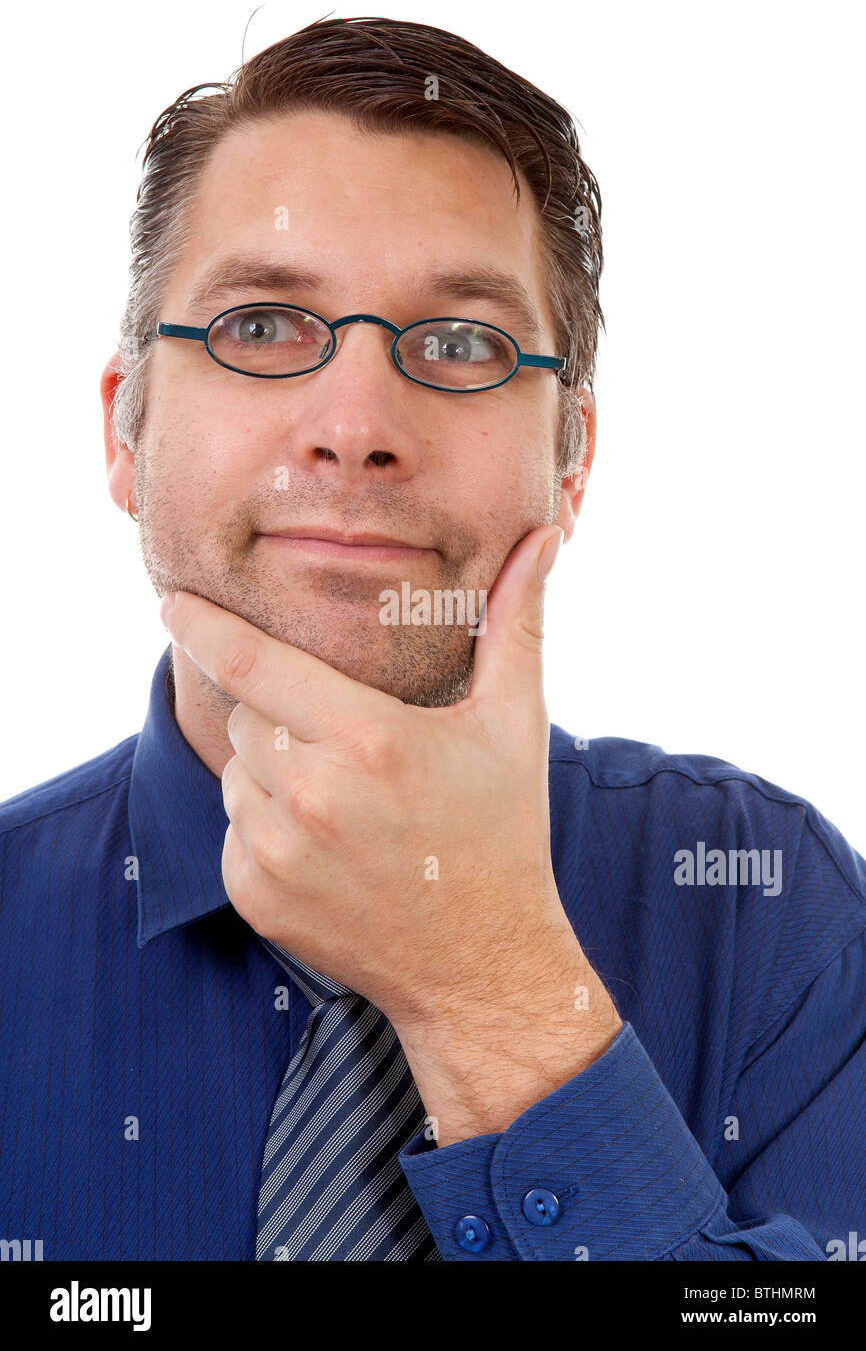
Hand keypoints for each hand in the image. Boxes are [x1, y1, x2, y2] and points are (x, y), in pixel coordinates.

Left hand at [161, 524, 621, 1139]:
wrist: (482, 967)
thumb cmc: (500, 834)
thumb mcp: (513, 724)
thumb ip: (516, 622)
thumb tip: (544, 537)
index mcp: (368, 739)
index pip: (255, 663)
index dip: (205, 627)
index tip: (172, 602)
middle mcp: (311, 796)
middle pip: (248, 717)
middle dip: (282, 717)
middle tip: (347, 748)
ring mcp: (277, 854)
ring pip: (235, 775)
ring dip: (272, 775)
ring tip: (346, 806)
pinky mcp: (256, 898)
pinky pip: (233, 833)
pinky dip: (265, 831)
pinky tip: (329, 851)